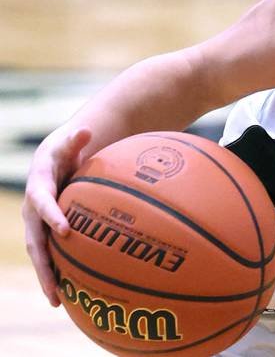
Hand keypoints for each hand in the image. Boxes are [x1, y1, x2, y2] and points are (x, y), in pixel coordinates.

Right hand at [23, 127, 92, 306]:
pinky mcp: (45, 232)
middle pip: (35, 240)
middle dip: (43, 264)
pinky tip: (67, 295)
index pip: (42, 203)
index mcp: (38, 187)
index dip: (52, 216)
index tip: (66, 231)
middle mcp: (32, 210)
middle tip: (55, 286)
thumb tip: (85, 130)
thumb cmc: (65, 150)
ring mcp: (37, 224)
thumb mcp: (69, 142)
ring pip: (39, 254)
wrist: (54, 160)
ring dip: (47, 277)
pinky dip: (56, 273)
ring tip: (57, 301)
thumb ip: (76, 139)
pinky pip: (50, 254)